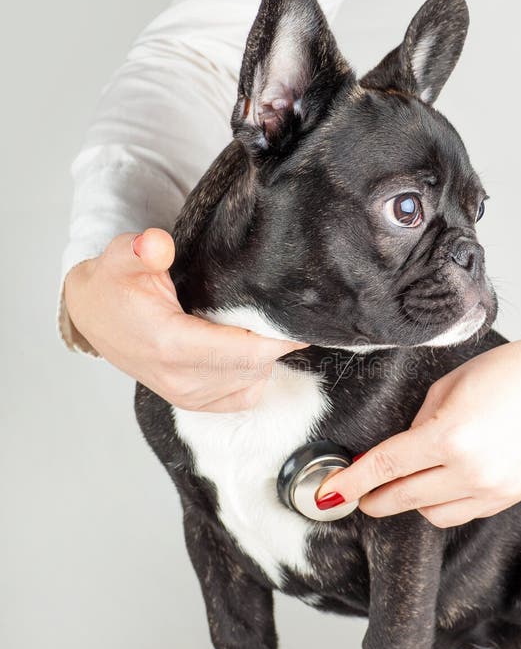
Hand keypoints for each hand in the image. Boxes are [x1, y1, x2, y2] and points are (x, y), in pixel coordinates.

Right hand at [64, 228, 306, 411]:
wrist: (93, 317)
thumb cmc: (114, 285)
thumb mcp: (122, 255)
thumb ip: (143, 249)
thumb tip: (157, 245)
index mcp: (170, 345)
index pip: (244, 352)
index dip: (278, 337)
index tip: (298, 318)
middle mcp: (180, 378)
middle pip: (255, 367)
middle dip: (277, 343)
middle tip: (289, 314)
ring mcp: (186, 395)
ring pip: (252, 381)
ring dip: (266, 356)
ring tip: (266, 326)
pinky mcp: (192, 402)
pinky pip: (243, 396)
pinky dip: (255, 375)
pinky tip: (250, 350)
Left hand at [315, 330, 520, 526]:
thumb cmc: (513, 373)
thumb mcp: (450, 385)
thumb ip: (418, 420)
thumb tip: (397, 447)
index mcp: (450, 436)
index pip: (386, 466)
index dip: (353, 481)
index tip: (330, 490)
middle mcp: (470, 471)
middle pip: (403, 498)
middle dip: (374, 498)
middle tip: (357, 493)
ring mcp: (492, 489)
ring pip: (432, 514)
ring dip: (410, 501)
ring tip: (404, 482)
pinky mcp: (508, 498)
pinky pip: (462, 514)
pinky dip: (442, 504)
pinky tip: (438, 485)